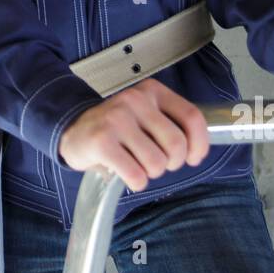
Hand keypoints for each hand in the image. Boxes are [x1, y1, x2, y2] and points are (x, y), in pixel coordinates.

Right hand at [57, 77, 210, 190]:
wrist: (74, 129)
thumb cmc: (116, 127)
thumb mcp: (145, 113)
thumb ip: (170, 123)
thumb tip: (196, 150)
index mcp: (152, 91)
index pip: (192, 117)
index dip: (199, 144)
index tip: (193, 157)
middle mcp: (135, 100)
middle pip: (176, 144)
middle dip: (172, 163)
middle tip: (159, 163)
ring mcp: (117, 119)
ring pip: (157, 162)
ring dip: (151, 173)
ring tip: (137, 165)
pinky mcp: (102, 142)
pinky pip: (136, 174)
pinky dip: (136, 182)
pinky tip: (126, 173)